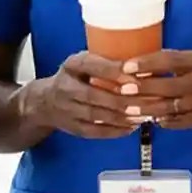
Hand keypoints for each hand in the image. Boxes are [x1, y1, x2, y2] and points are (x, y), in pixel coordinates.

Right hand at [20, 51, 141, 138]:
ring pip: (97, 115)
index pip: (91, 66)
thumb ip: (108, 62)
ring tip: (143, 115)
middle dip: (121, 99)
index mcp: (72, 65)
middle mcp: (66, 87)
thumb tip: (143, 65)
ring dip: (122, 117)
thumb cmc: (76, 77)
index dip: (113, 72)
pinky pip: (96, 131)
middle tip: (146, 101)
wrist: (45, 101)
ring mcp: (67, 110)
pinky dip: (115, 130)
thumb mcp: (86, 61)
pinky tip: (132, 126)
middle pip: (94, 95)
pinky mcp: (73, 128)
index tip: (135, 76)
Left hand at [123, 50, 191, 129]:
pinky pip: (179, 122)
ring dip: (148, 109)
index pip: (170, 60)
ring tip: (129, 109)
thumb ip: (169, 62)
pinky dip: (163, 121)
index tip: (127, 66)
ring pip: (171, 107)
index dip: (148, 63)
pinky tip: (149, 120)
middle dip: (144, 88)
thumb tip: (137, 66)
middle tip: (123, 90)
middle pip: (169, 86)